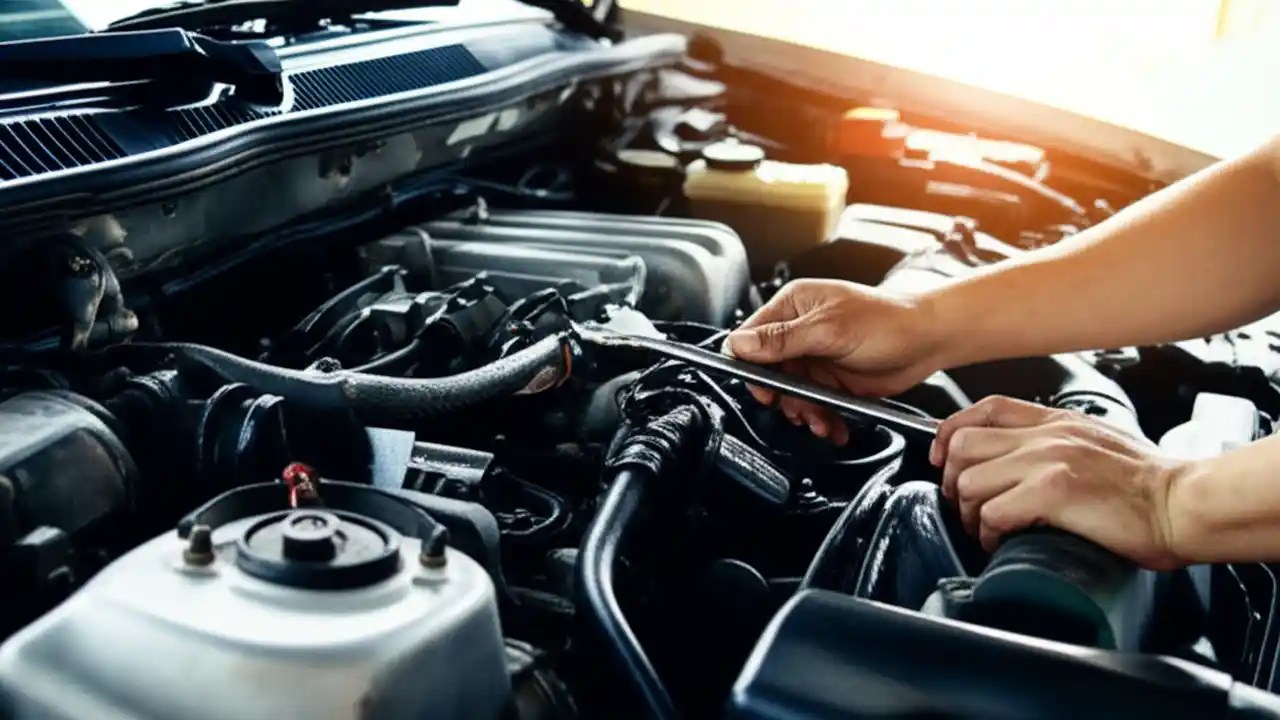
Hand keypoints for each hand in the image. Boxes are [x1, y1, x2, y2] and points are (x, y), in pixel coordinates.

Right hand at [722, 279, 943, 444]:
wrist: (928, 340)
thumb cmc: (887, 321)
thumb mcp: (829, 330)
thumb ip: (782, 340)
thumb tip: (739, 345)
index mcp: (793, 306)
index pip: (750, 336)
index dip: (749, 365)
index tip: (763, 387)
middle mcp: (800, 330)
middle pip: (768, 371)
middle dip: (783, 396)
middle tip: (797, 408)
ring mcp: (815, 356)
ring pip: (791, 393)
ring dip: (804, 412)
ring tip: (822, 420)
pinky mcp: (830, 379)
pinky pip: (813, 404)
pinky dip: (821, 418)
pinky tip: (833, 425)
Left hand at [932, 396, 1189, 569]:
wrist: (1186, 503)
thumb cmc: (1150, 486)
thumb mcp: (1098, 444)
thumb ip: (1059, 445)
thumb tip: (1022, 464)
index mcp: (1057, 422)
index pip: (985, 408)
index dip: (951, 431)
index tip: (943, 457)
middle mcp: (1046, 436)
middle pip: (964, 445)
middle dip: (953, 480)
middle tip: (966, 506)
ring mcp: (1047, 461)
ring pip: (969, 481)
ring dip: (968, 513)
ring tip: (984, 530)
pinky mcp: (1052, 493)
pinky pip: (992, 513)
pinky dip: (987, 533)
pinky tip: (1000, 542)